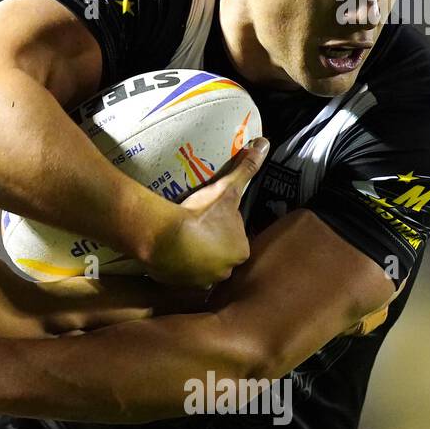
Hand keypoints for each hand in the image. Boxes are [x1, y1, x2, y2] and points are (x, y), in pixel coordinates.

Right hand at [142, 138, 268, 285]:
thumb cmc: (201, 215)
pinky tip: (169, 252)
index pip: (236, 238)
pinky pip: (181, 276)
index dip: (223, 228)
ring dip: (194, 258)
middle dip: (210, 244)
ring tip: (180, 240)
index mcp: (240, 251)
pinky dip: (177, 267)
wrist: (166, 237)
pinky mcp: (180, 285)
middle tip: (194, 227)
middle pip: (220, 256)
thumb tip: (264, 144)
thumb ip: (246, 169)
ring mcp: (202, 281)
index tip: (210, 218)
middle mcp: (226, 271)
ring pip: (201, 268)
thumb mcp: (227, 189)